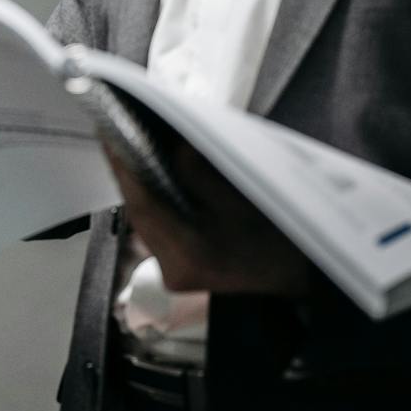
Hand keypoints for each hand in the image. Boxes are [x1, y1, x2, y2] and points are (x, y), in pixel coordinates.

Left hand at [108, 138, 310, 296]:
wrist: (301, 280)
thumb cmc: (282, 243)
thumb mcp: (248, 202)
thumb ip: (203, 176)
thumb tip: (174, 147)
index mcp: (190, 254)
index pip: (144, 204)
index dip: (123, 166)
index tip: (108, 132)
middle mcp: (172, 269)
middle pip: (138, 212)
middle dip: (125, 171)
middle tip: (113, 130)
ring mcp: (172, 273)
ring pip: (144, 220)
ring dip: (136, 184)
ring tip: (126, 145)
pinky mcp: (176, 268)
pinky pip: (155, 227)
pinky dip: (150, 199)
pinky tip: (148, 174)